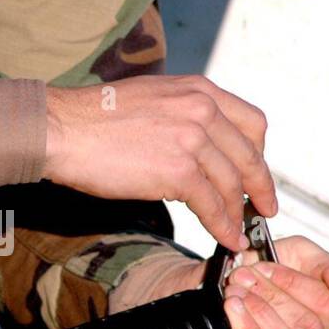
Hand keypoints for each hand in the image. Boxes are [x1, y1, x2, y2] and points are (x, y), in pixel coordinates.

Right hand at [44, 75, 276, 250]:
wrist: (64, 129)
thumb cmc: (95, 119)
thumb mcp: (153, 98)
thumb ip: (183, 114)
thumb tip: (197, 146)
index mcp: (199, 90)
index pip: (251, 122)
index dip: (259, 153)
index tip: (257, 173)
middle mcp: (202, 109)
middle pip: (250, 154)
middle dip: (261, 187)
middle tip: (265, 208)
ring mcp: (193, 139)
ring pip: (233, 183)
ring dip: (239, 213)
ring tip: (239, 232)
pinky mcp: (179, 170)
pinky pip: (213, 205)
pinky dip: (223, 226)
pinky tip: (225, 238)